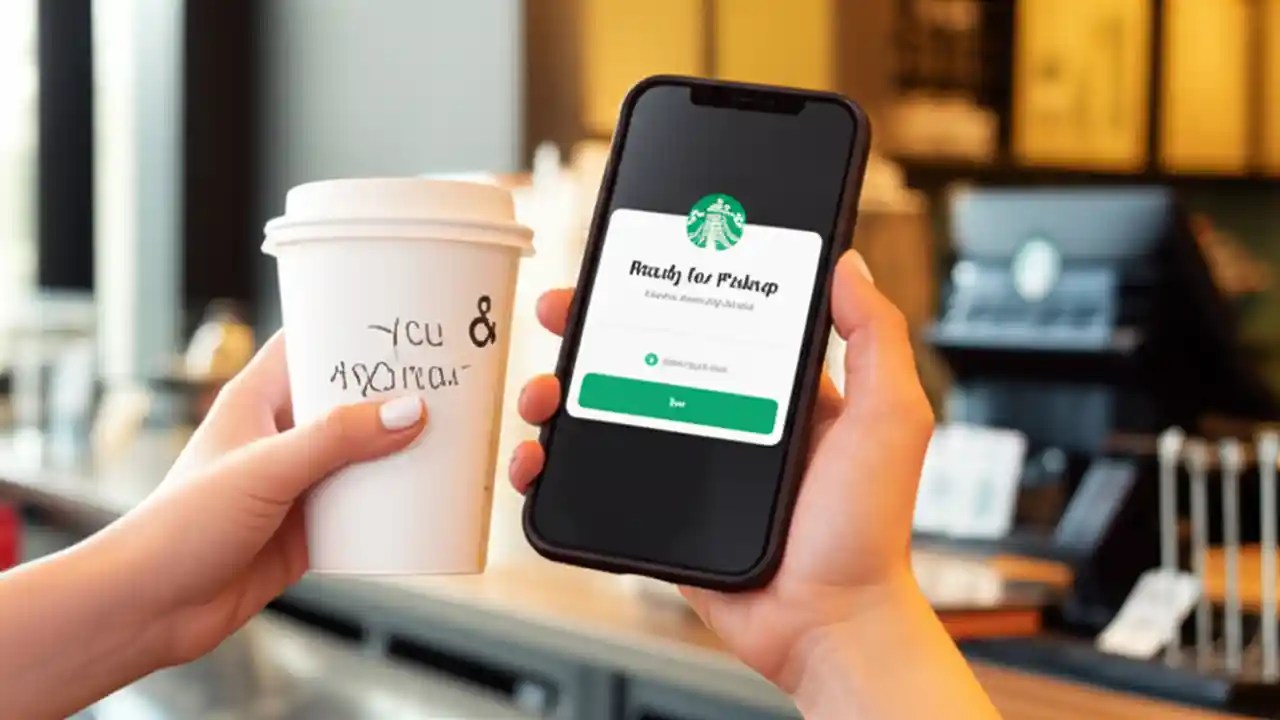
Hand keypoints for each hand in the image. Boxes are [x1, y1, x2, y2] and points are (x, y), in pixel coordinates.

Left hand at [104, 333, 427, 663]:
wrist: (151, 609)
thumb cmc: (182, 525)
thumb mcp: (266, 468)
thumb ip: (337, 438)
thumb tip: (410, 410)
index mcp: (257, 400)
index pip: (309, 344)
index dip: (352, 328)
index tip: (402, 321)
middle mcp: (281, 436)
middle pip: (349, 399)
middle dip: (394, 391)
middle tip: (447, 378)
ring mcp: (297, 484)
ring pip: (363, 455)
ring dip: (400, 449)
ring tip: (453, 433)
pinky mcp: (310, 530)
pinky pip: (365, 509)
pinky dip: (395, 504)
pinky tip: (430, 498)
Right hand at [508, 251, 934, 689]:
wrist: (826, 623)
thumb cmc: (867, 532)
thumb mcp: (890, 419)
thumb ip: (876, 338)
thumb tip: (847, 263)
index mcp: (774, 388)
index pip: (708, 318)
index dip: (664, 288)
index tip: (629, 265)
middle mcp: (725, 416)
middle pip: (642, 355)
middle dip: (592, 330)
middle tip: (563, 313)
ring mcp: (687, 465)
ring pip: (606, 412)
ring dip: (562, 393)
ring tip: (543, 391)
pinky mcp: (658, 512)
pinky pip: (594, 479)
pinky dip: (554, 466)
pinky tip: (538, 456)